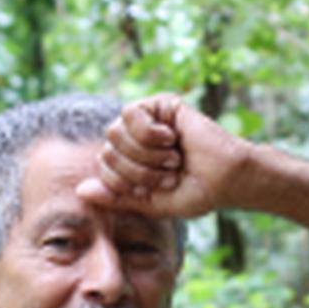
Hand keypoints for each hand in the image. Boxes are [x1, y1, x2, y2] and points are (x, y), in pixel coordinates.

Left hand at [78, 94, 250, 220]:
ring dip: (146, 154)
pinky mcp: (160, 104)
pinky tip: (171, 138)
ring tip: (173, 157)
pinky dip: (149, 133)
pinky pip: (130, 114)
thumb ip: (116, 197)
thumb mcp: (150, 203)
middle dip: (137, 170)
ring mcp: (147, 119)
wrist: (228, 179)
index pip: (103, 169)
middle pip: (106, 150)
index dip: (126, 183)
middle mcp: (135, 139)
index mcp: (131, 161)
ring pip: (115, 132)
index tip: (159, 187)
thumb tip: (80, 190)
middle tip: (169, 172)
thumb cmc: (196, 192)